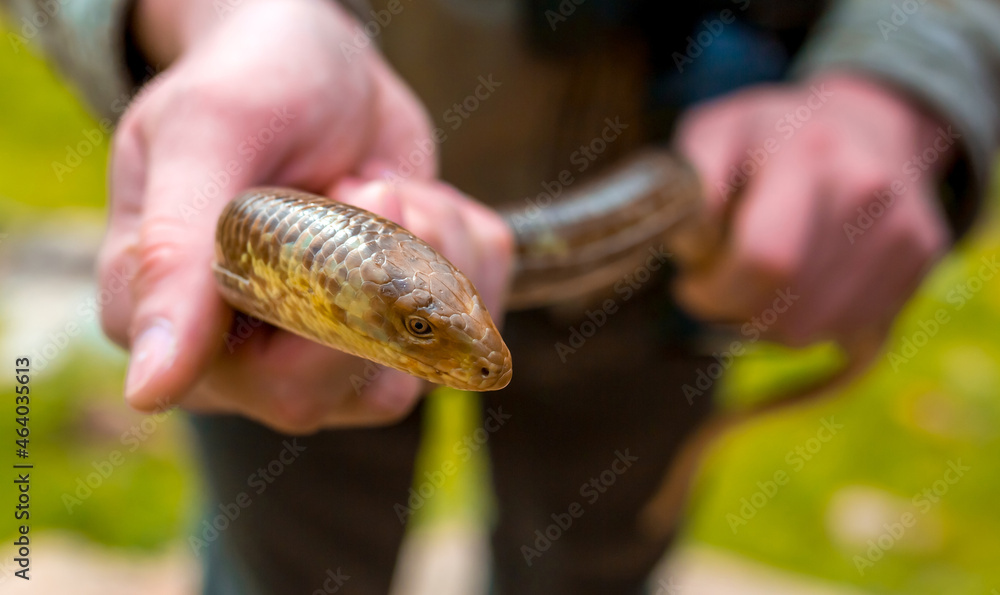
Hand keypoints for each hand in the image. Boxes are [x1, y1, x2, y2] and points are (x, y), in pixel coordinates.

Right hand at [98, 0, 512, 432]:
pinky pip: (477, 320)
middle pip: (366, 384)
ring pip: (430, 358)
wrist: (318, 64)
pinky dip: (467, 245)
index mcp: (184, 331)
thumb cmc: (245, 85)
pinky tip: (413, 202)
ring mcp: (340, 357)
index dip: (343, 305)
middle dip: (394, 269)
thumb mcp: (203, 139)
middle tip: (374, 182)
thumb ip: (174, 255)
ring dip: (433, 250)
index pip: (279, 385)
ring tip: (381, 183)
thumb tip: (150, 390)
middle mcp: (260, 364)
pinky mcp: (405, 331)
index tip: (356, 195)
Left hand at [673, 73, 951, 349]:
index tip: (691, 285)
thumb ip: (689, 183)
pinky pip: (848, 330)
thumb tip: (690, 242)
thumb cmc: (768, 137)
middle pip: (788, 312)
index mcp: (807, 154)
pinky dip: (810, 322)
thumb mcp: (714, 133)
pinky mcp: (922, 259)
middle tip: (719, 284)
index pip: (767, 260)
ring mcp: (903, 229)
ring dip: (769, 321)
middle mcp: (867, 191)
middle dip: (735, 311)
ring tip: (757, 278)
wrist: (869, 121)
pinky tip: (799, 283)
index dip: (716, 293)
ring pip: (814, 331)